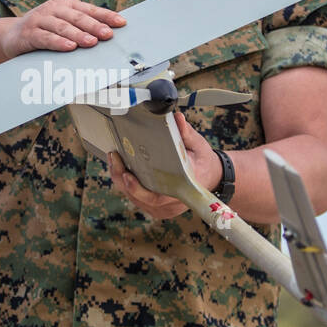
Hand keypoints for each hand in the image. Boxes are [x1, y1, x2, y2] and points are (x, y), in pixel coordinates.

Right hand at [0, 0, 125, 58]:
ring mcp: (39, 19)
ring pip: (62, 26)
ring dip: (78, 34)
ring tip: (91, 42)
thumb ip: (82, 26)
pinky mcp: (28, 33)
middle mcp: (53, 8)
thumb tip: (109, 34)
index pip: (90, 9)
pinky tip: (69, 47)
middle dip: (94, 26)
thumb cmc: (44, 30)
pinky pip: (45, 38)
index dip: (106, 16)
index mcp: (66, 4)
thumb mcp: (63, 24)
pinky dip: (58, 42)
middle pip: (77, 17)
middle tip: (108, 35)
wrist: (11, 36)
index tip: (122, 23)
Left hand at [107, 111, 222, 219]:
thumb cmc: (203, 161)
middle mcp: (173, 202)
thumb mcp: (198, 144)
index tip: (127, 176)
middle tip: (115, 159)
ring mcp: (165, 208)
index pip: (158, 195)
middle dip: (123, 179)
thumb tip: (177, 118)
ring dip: (122, 181)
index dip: (139, 189)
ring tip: (114, 161)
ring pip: (137, 199)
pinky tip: (120, 169)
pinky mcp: (158, 208)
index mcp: (184, 188)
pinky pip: (138, 199)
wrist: (212, 177)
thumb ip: (186, 133)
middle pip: (141, 197)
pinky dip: (127, 185)